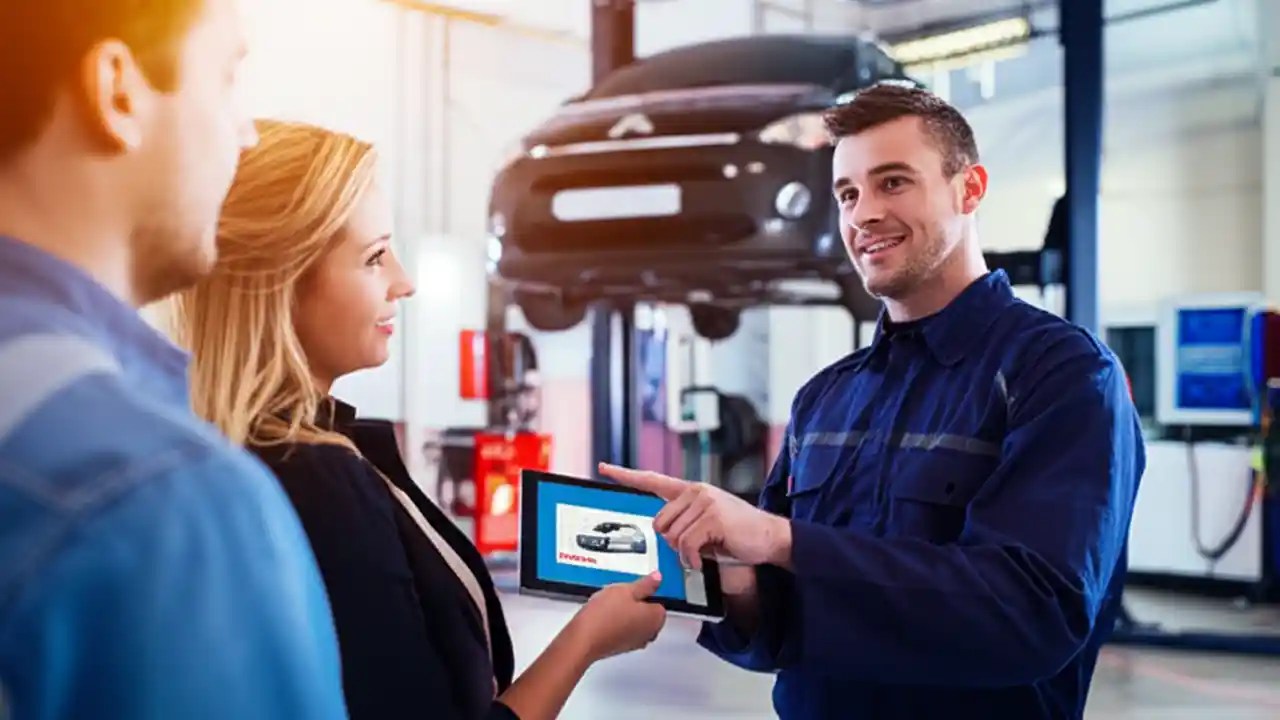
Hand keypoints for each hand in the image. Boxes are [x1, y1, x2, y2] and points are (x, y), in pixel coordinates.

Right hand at [567, 572, 667, 661]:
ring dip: (625, 614)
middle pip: (648, 614)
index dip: (646, 593)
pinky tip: (603, 616)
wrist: (583, 639)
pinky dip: (616, 623)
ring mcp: (634, 643)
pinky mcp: (619, 647)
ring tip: (609, 605)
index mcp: (656, 618)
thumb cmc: (605, 616)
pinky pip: (622, 631)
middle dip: (636, 604)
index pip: (659, 602)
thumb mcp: (626, 590)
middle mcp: (649, 634)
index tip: (635, 588)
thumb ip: (645, 584)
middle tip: (621, 595)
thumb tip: (657, 578)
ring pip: (635, 623)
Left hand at [598, 463, 791, 569]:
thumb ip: (684, 522)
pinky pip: (686, 545)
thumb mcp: (706, 524)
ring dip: (686, 553)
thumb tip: (664, 535)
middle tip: (695, 547)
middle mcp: (696, 491)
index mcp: (691, 491)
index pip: (653, 480)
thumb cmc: (738, 534)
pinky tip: (705, 558)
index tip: (605, 468)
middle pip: (659, 523)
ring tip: (706, 551)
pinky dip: (693, 558)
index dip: (626, 475)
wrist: (769, 537)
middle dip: (672, 542)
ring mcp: (704, 502)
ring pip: (672, 537)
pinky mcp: (712, 517)